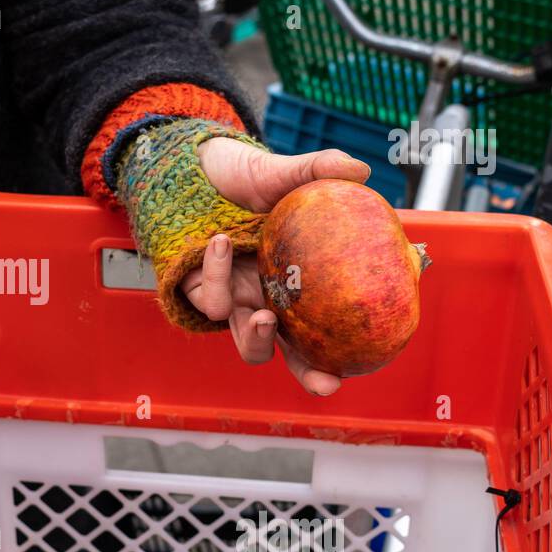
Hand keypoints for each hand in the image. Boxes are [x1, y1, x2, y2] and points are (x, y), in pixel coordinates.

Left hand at [182, 137, 370, 395]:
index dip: (337, 351)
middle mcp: (265, 299)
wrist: (191, 169)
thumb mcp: (279, 173)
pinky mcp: (199, 290)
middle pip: (290, 352)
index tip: (360, 368)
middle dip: (308, 373)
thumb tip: (361, 171)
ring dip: (260, 337)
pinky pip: (212, 298)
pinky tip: (220, 241)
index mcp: (293, 282)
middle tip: (326, 382)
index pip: (320, 328)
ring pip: (247, 342)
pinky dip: (217, 271)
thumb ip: (317, 169)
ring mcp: (233, 299)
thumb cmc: (239, 178)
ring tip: (268, 316)